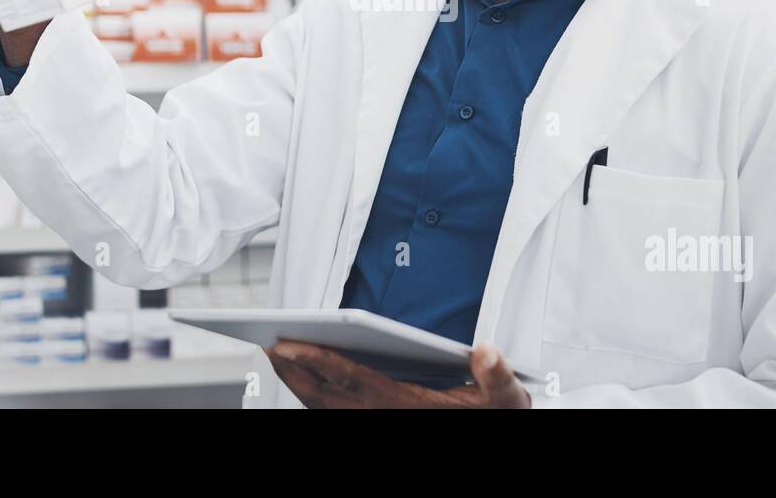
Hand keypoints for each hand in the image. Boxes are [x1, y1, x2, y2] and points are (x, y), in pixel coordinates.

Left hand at [264, 340, 531, 408]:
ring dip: (298, 382)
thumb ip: (497, 375)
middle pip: (325, 396)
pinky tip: (306, 376)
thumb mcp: (507, 399)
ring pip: (325, 407)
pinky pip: (335, 411)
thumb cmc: (498, 416)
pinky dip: (314, 393)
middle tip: (268, 341)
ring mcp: (378, 425)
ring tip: (278, 353)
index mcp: (407, 407)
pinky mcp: (378, 423)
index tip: (288, 343)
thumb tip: (486, 350)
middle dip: (294, 370)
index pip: (351, 381)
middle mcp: (385, 419)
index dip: (317, 361)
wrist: (497, 434)